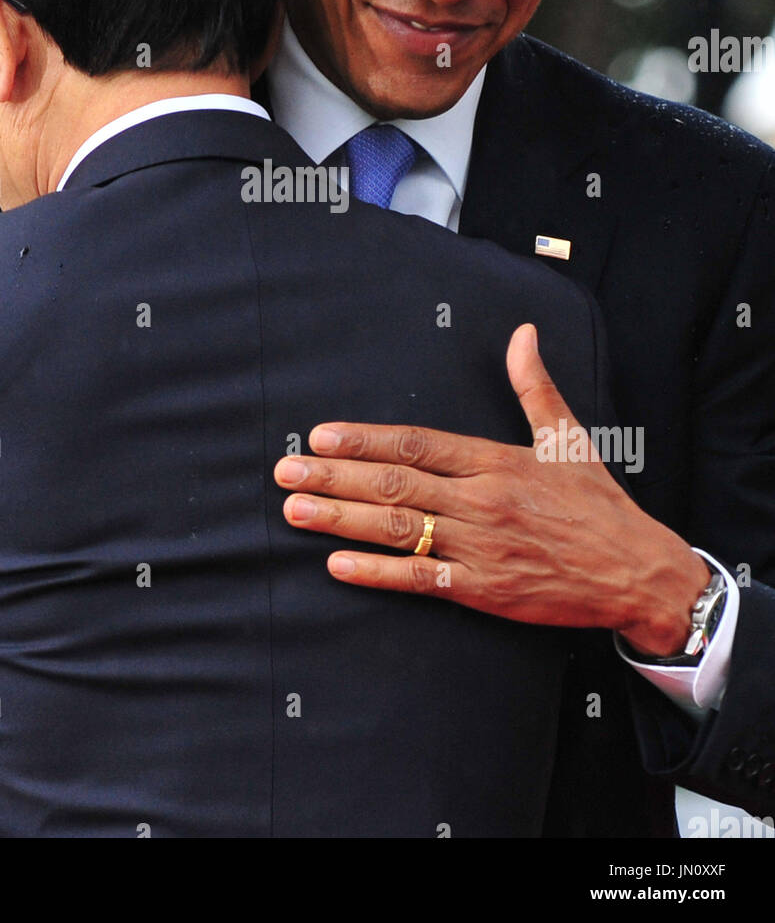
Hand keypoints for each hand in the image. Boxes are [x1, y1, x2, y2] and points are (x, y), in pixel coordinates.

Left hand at [274, 324, 709, 654]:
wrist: (637, 572)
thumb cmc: (599, 505)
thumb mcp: (568, 438)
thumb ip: (534, 386)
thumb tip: (523, 333)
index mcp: (496, 460)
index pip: (417, 443)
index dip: (365, 439)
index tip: (320, 435)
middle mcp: (482, 500)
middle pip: (394, 483)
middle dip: (334, 476)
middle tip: (285, 470)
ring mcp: (481, 546)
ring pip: (398, 527)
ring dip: (340, 518)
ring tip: (295, 509)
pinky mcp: (485, 590)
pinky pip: (421, 578)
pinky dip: (378, 573)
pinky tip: (337, 565)